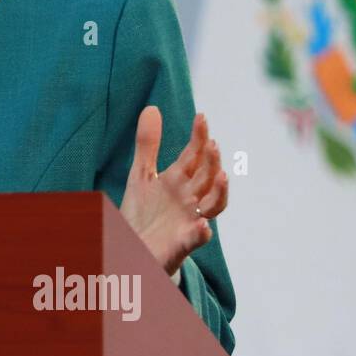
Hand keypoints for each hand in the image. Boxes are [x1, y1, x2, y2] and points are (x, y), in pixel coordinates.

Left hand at [119, 107, 227, 275]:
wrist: (133, 248)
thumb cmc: (144, 212)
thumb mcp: (142, 175)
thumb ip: (148, 144)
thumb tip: (152, 107)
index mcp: (179, 181)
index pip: (194, 155)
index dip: (199, 137)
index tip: (201, 117)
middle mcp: (189, 199)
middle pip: (207, 177)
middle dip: (211, 161)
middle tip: (212, 144)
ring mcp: (188, 221)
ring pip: (212, 206)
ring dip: (219, 192)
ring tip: (221, 175)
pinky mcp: (180, 245)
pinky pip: (195, 240)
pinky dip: (200, 234)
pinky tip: (203, 226)